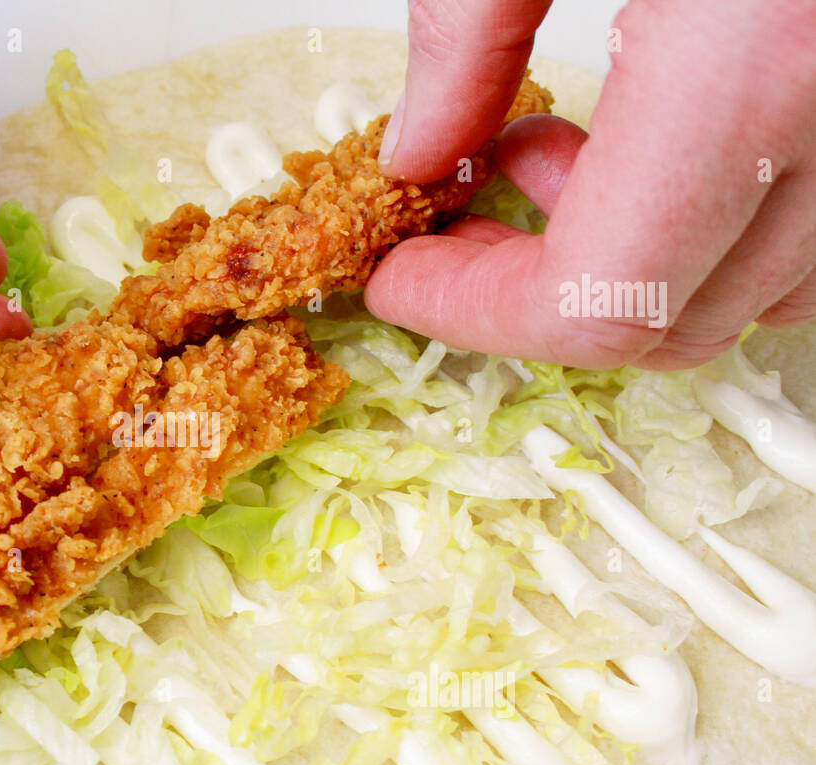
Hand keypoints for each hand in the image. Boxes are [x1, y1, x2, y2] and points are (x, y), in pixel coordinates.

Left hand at [368, 0, 815, 369]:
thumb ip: (468, 32)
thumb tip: (418, 149)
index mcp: (754, 66)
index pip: (597, 296)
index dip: (474, 312)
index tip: (401, 281)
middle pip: (668, 320)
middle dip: (528, 297)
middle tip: (453, 232)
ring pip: (749, 292)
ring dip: (620, 264)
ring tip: (538, 159)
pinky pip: (806, 231)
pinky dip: (707, 224)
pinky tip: (648, 136)